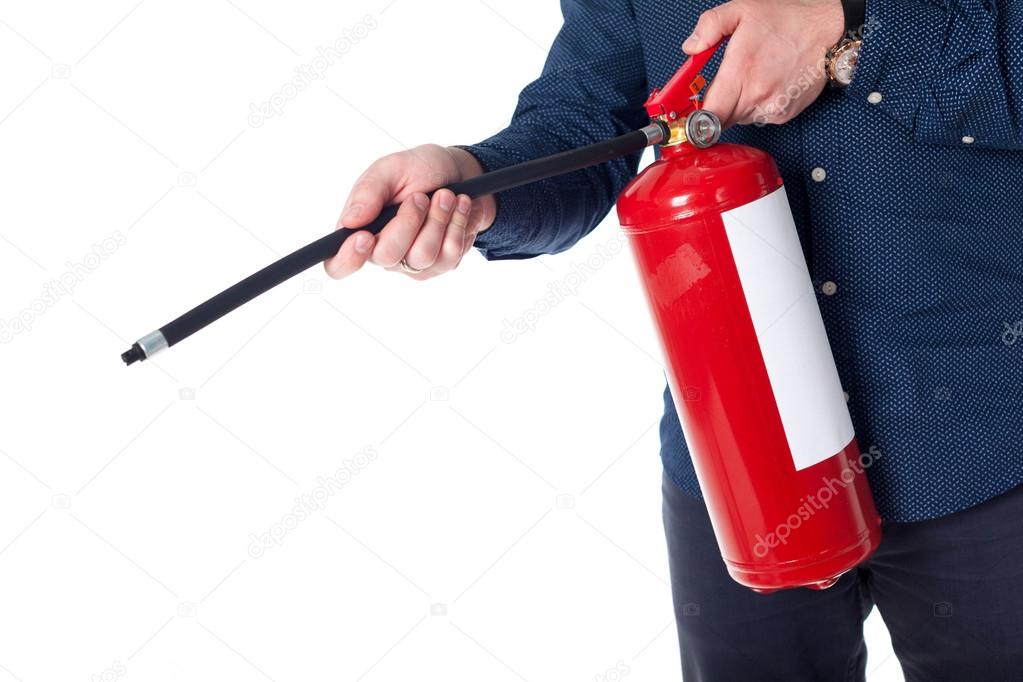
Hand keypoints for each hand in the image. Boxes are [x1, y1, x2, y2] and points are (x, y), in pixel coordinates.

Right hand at [325, 145, 495, 279]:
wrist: (461, 174)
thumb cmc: (420, 170)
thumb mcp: (391, 168)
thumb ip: (368, 191)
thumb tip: (349, 221)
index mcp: (360, 230)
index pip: (338, 264)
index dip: (347, 259)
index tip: (364, 238)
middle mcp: (383, 251)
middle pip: (387, 256)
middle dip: (409, 221)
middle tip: (421, 197)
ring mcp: (413, 262)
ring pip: (423, 256)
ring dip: (439, 219)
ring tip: (446, 196)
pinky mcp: (441, 264)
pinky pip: (450, 255)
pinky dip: (458, 224)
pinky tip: (459, 207)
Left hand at [682, 0, 844, 127]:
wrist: (825, 28)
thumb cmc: (786, 19)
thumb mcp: (741, 10)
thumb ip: (709, 26)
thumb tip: (691, 47)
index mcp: (741, 71)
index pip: (709, 116)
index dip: (696, 118)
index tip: (690, 115)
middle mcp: (757, 94)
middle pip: (721, 120)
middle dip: (716, 107)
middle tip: (723, 86)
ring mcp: (772, 107)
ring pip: (740, 119)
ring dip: (737, 106)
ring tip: (751, 79)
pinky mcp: (784, 113)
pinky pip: (759, 118)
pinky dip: (757, 107)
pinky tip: (766, 85)